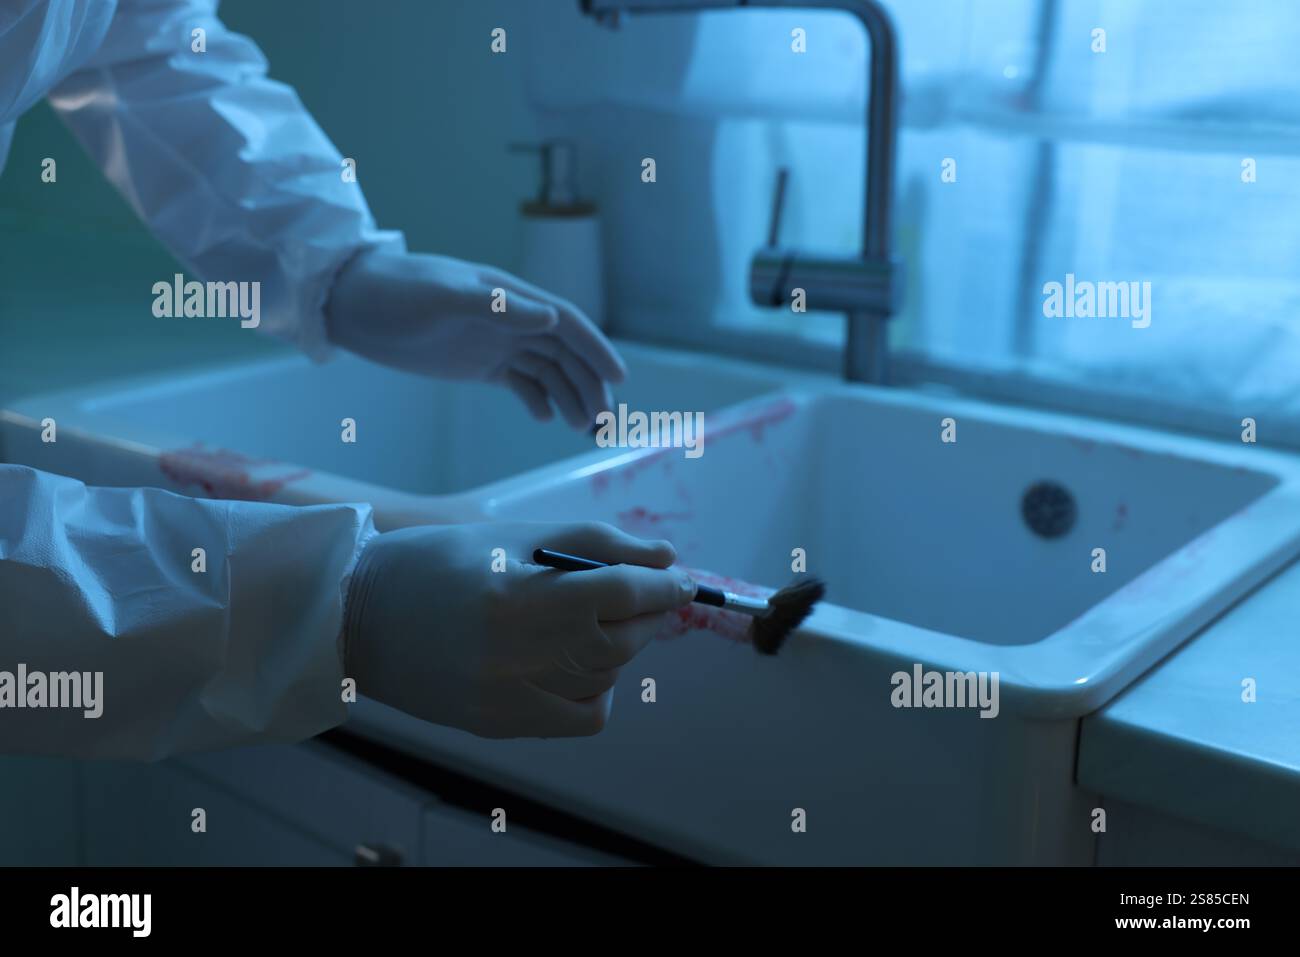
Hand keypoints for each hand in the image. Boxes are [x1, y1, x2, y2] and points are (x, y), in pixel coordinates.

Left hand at [325, 248, 623, 428]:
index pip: (567, 323)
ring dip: (570, 398)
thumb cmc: (395, 291)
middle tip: (603, 424)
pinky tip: (546, 419)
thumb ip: (498, 307)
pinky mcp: (479, 365)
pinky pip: (521, 383)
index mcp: (510, 297)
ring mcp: (496, 343)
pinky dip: (538, 401)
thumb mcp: (444, 296)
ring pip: (548, 372)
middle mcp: (511, 319)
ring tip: (583, 431)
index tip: (620, 378)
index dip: (596, 349)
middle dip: (589, 385)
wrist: (351, 303)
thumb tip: (552, 320)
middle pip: (565, 353)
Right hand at [343, 522, 694, 737]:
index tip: (682, 582)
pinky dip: (598, 691)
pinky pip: (583, 716)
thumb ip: (593, 543)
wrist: (360, 614)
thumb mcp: (514, 535)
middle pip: (622, 637)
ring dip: (619, 648)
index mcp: (521, 592)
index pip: (623, 591)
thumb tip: (663, 559)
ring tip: (596, 623)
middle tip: (645, 598)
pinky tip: (578, 665)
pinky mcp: (501, 722)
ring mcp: (510, 693)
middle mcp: (519, 649)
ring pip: (606, 676)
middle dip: (647, 614)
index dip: (664, 586)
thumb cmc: (440, 562)